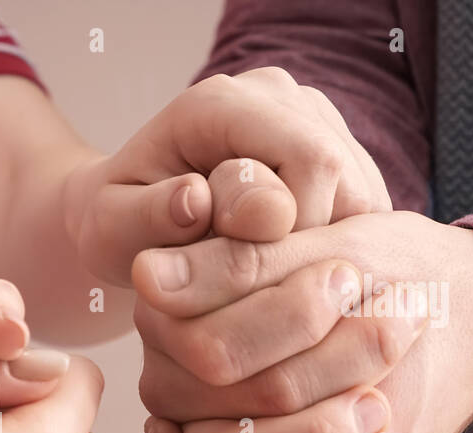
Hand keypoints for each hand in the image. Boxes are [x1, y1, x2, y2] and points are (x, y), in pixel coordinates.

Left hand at [63, 67, 391, 286]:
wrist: (127, 217)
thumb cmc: (114, 226)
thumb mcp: (111, 230)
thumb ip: (152, 215)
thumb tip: (198, 199)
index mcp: (223, 103)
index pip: (308, 159)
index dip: (293, 232)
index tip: (244, 279)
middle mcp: (280, 98)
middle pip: (342, 177)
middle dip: (305, 249)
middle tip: (254, 293)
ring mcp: (315, 122)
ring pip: (360, 200)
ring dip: (320, 257)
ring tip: (263, 286)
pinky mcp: (336, 157)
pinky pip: (361, 215)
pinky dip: (330, 257)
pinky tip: (286, 279)